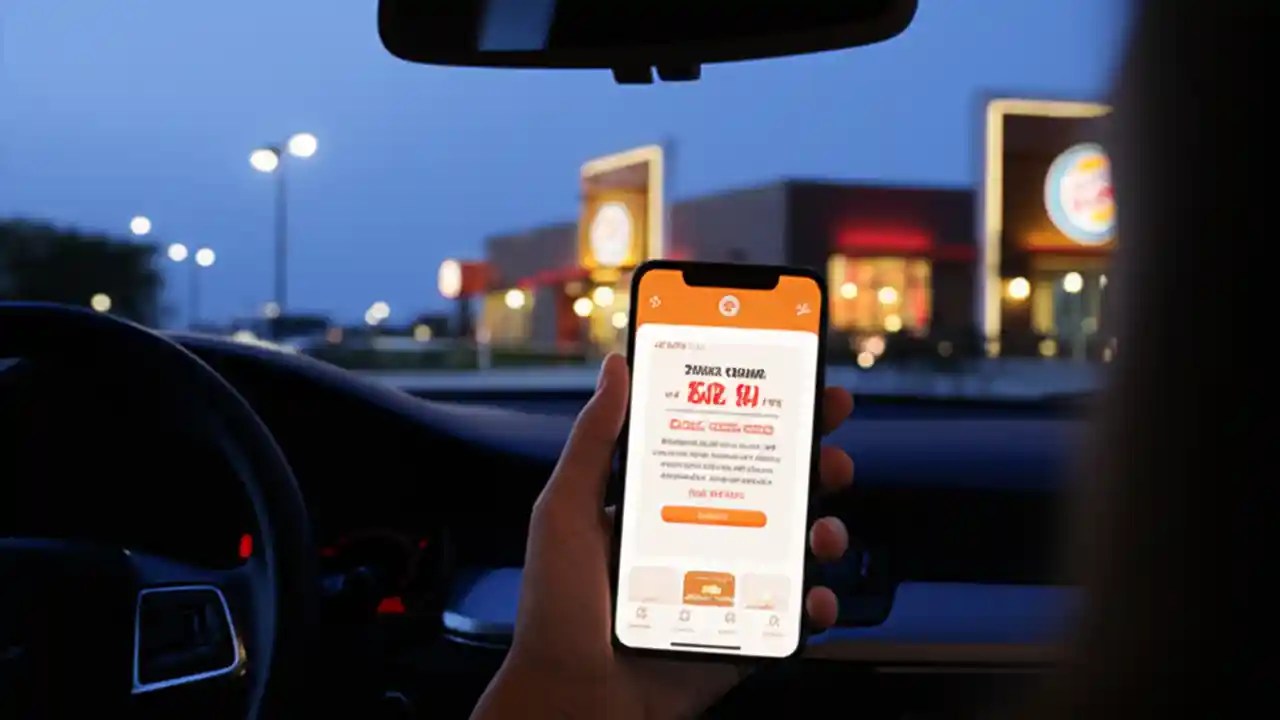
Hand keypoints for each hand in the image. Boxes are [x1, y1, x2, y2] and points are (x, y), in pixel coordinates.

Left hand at [473, 354, 854, 719]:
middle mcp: (702, 533)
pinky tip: (814, 597)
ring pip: (796, 544)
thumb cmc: (556, 606)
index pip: (723, 443)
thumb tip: (615, 366)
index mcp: (663, 499)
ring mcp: (727, 582)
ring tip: (823, 530)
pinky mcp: (743, 629)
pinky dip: (817, 603)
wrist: (571, 696)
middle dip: (815, 462)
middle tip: (830, 451)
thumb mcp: (564, 511)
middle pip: (774, 486)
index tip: (801, 384)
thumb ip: (593, 440)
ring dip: (826, 528)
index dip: (766, 412)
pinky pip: (794, 612)